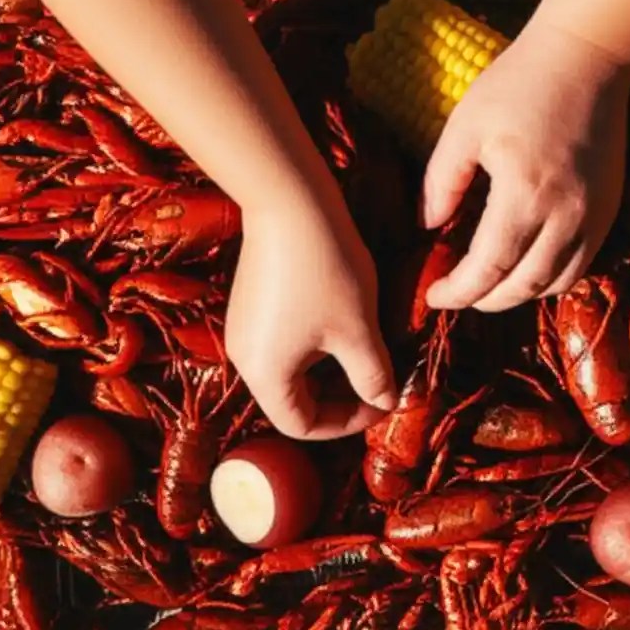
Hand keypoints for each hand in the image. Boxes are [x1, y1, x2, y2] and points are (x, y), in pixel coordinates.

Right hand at [225, 197, 397, 439]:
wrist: (289, 203)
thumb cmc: (326, 272)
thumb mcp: (358, 331)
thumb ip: (373, 376)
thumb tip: (386, 402)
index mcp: (265, 376)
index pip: (303, 426)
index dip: (347, 422)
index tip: (382, 400)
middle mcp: (244, 358)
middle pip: (293, 401)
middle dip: (339, 395)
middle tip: (378, 378)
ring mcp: (243, 328)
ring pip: (290, 370)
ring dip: (329, 369)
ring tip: (363, 349)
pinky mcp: (249, 303)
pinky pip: (282, 342)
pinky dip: (313, 346)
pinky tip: (340, 321)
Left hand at [422, 26, 629, 311]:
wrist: (588, 58)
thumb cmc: (518, 85)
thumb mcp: (464, 127)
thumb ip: (442, 181)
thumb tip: (428, 227)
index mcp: (524, 193)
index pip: (488, 268)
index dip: (457, 291)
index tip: (433, 294)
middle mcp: (566, 214)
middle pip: (522, 286)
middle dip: (484, 300)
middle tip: (456, 294)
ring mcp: (594, 215)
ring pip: (555, 284)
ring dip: (517, 294)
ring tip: (487, 286)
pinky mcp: (609, 210)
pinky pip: (580, 266)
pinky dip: (549, 279)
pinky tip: (524, 267)